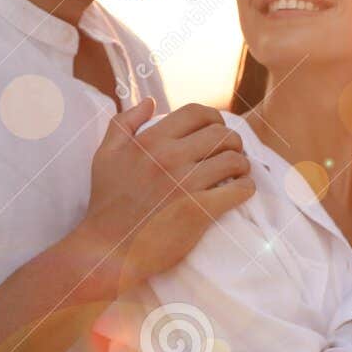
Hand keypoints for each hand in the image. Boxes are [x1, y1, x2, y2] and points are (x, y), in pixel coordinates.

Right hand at [75, 101, 254, 292]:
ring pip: (234, 159)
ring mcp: (186, 183)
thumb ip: (124, 123)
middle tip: (231, 153)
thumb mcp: (105, 155)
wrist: (108, 250)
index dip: (213, 118)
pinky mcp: (200, 210)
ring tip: (238, 172)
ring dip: (241, 164)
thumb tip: (150, 102)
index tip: (216, 130)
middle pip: (221, 134)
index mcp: (150, 141)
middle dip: (232, 141)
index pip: (196, 113)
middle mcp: (170, 157)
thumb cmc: (106, 203)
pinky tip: (241, 190)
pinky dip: (246, 188)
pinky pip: (238, 190)